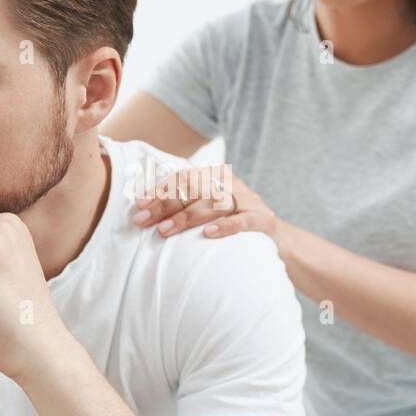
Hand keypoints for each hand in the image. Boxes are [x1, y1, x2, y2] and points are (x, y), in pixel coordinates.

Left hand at [132, 164, 279, 245]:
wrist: (277, 239)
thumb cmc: (232, 224)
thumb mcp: (210, 209)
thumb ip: (185, 203)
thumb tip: (142, 206)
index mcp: (216, 176)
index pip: (184, 178)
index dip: (160, 189)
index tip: (138, 204)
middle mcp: (231, 184)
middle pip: (194, 189)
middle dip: (165, 204)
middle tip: (142, 220)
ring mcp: (248, 201)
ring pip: (214, 204)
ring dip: (186, 217)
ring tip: (164, 230)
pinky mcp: (262, 220)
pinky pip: (242, 221)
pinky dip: (225, 227)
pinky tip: (208, 234)